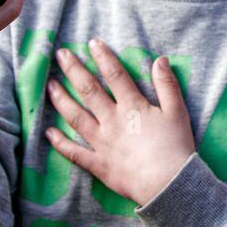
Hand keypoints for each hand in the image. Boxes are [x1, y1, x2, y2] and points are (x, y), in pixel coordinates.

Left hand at [44, 38, 195, 206]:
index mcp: (133, 107)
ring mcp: (102, 142)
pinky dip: (59, 142)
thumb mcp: (178, 112)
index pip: (115, 75)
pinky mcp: (98, 163)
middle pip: (89, 91)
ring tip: (49, 86)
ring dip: (61, 100)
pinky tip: (48, 132)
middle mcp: (112, 121)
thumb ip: (167, 85)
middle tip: (60, 55)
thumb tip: (160, 60)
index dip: (103, 57)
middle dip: (74, 70)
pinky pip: (74, 152)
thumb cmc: (176, 147)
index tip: (92, 43)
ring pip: (76, 117)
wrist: (168, 183)